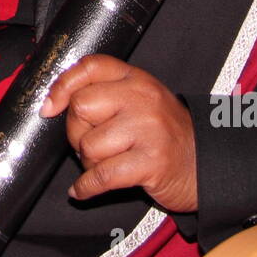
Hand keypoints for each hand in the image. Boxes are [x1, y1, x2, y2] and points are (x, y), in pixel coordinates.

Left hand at [40, 54, 197, 212]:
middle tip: (90, 144)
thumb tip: (55, 103)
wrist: (206, 164)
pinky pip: (100, 175)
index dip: (63, 85)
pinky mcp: (150, 162)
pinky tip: (84, 189)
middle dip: (76, 132)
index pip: (90, 67)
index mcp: (136, 79)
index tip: (50, 106)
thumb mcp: (141, 101)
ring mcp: (148, 130)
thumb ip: (107, 93)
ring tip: (105, 163)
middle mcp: (142, 99)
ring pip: (88, 145)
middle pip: (81, 108)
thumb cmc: (165, 134)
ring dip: (88, 162)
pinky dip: (86, 187)